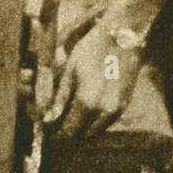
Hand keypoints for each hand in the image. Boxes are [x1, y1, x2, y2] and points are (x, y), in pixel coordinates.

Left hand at [44, 18, 143, 136]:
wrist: (123, 36)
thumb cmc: (91, 49)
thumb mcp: (70, 70)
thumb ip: (60, 98)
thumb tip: (48, 119)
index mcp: (86, 103)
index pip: (69, 133)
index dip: (57, 135)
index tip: (50, 131)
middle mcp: (103, 111)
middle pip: (83, 137)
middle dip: (70, 133)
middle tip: (59, 123)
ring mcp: (117, 110)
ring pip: (96, 132)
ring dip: (83, 128)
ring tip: (72, 114)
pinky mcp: (125, 104)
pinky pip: (107, 122)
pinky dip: (96, 121)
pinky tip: (88, 106)